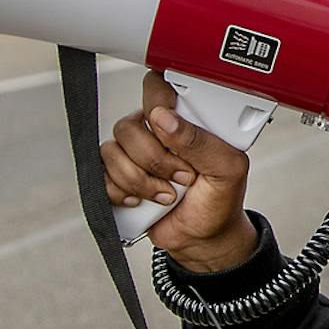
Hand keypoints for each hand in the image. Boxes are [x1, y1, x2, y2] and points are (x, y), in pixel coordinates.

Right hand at [102, 68, 261, 271]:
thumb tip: (164, 117)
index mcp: (181, 119)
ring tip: (168, 195)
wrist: (204, 239)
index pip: (155, 89)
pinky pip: (101, 177)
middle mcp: (152, 132)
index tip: (170, 131)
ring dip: (142, 181)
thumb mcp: (227, 169)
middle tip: (183, 176)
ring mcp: (131, 155)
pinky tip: (144, 201)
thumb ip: (201, 141)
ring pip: (111, 152)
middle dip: (155, 159)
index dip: (157, 106)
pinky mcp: (116, 179)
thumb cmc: (219, 199)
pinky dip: (123, 194)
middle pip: (128, 126)